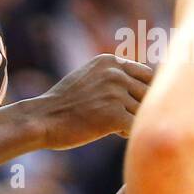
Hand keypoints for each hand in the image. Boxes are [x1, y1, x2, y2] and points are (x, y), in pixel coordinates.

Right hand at [32, 54, 152, 149]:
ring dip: (131, 121)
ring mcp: (116, 93)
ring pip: (142, 112)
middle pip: (149, 94)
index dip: (144, 92)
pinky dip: (127, 132)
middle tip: (119, 116)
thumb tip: (151, 83)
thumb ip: (116, 75)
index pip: (148, 75)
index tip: (131, 104)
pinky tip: (111, 132)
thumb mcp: (91, 77)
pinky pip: (136, 127)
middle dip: (139, 108)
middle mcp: (116, 73)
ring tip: (109, 123)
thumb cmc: (66, 103)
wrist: (43, 119)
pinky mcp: (115, 115)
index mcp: (111, 61)